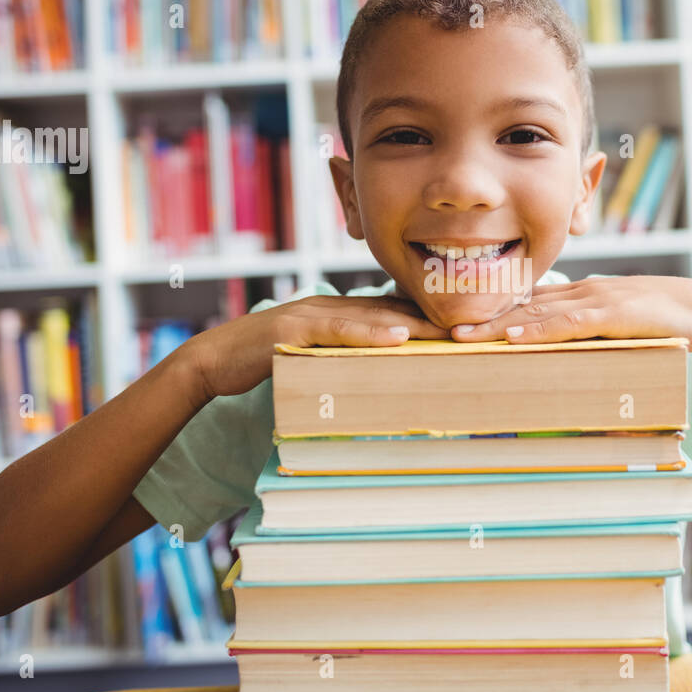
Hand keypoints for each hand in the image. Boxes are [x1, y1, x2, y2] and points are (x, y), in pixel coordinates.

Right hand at [186, 294, 450, 399]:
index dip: (434, 321)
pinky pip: (338, 331)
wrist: (211, 364)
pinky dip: (369, 333)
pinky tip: (398, 339)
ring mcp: (313, 316)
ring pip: (374, 317)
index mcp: (341, 317)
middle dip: (437, 319)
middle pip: (395, 311)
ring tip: (454, 333)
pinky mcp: (293, 330)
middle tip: (480, 328)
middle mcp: (332, 309)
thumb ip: (347, 364)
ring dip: (416, 325)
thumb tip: (382, 382)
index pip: (396, 315)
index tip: (472, 330)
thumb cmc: (263, 366)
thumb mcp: (316, 364)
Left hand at [448, 275, 691, 351]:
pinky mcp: (612, 314)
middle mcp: (579, 292)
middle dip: (480, 318)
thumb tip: (563, 359)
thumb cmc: (664, 323)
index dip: (489, 311)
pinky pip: (566, 323)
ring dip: (497, 325)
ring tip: (463, 337)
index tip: (455, 323)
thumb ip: (590, 338)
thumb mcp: (618, 330)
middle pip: (520, 305)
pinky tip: (513, 337)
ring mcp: (594, 300)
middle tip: (442, 331)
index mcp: (578, 295)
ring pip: (535, 313)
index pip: (525, 302)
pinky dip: (537, 331)